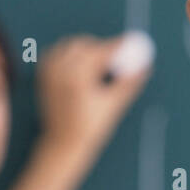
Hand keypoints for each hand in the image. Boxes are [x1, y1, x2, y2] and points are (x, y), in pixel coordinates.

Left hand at [37, 34, 151, 166]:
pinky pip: (57, 54)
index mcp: (77, 76)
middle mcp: (60, 70)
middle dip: (102, 50)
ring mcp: (49, 71)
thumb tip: (145, 65)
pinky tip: (80, 71)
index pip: (101, 50)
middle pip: (85, 44)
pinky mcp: (44, 76)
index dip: (119, 46)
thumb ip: (129, 82)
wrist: (63, 144)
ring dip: (86, 51)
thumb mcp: (113, 106)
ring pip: (70, 46)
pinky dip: (70, 56)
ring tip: (97, 71)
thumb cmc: (89, 129)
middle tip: (115, 62)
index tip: (132, 45)